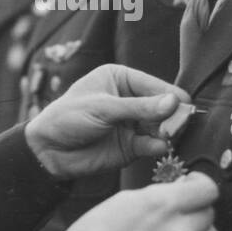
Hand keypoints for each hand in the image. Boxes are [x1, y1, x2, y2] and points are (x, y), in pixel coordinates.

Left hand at [24, 64, 186, 180]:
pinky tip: (159, 147)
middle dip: (172, 116)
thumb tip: (174, 103)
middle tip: (179, 125)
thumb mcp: (103, 108)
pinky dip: (158, 146)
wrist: (48, 151)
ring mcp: (132, 124)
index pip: (155, 85)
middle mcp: (130, 100)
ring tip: (168, 136)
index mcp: (122, 79)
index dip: (170, 96)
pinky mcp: (132, 147)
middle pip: (163, 106)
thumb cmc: (68, 117)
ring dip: (167, 132)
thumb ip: (139, 108)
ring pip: (161, 127)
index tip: (183, 107)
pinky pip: (151, 145)